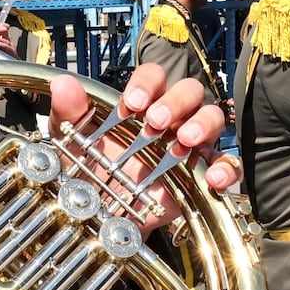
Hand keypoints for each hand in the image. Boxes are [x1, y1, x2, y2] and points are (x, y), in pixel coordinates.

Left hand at [48, 63, 238, 229]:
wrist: (98, 214)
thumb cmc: (89, 169)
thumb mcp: (72, 141)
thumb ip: (69, 113)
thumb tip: (63, 85)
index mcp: (140, 104)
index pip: (154, 76)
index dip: (147, 83)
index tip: (132, 103)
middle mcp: (169, 119)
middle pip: (189, 91)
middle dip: (176, 101)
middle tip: (157, 120)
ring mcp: (188, 146)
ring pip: (212, 119)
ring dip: (202, 124)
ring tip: (184, 139)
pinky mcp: (200, 176)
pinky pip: (226, 165)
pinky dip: (227, 168)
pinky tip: (214, 177)